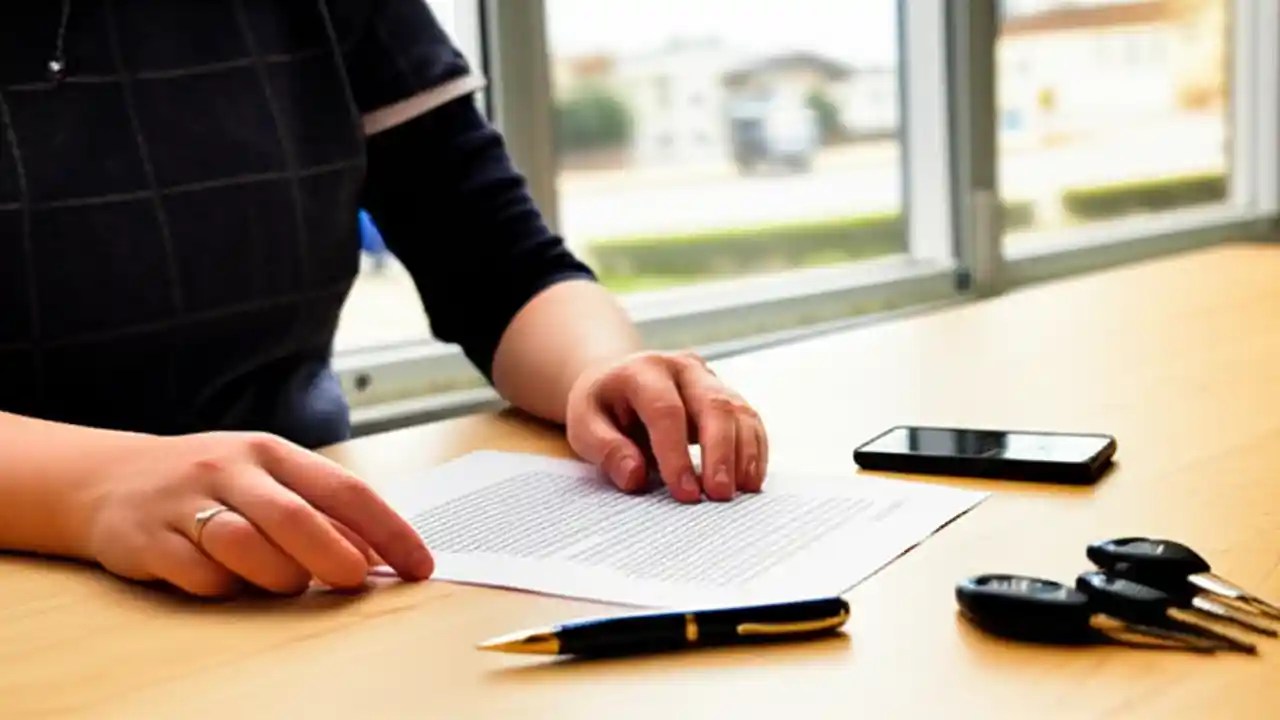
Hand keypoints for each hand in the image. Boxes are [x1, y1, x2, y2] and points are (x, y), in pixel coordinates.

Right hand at [79, 432, 433, 597]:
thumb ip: (318, 511)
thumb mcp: (267, 480)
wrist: (108, 479)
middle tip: (356, 581)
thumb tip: (378, 556)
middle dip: (334, 555)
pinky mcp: (149, 539)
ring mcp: (187, 502)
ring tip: (287, 582)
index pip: (344, 488)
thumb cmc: (212, 484)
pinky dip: (224, 587)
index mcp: (273, 452)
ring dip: (278, 575)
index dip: (388, 529)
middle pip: (295, 516)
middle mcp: (231, 470)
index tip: (421, 564)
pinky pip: (200, 574)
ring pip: (245, 546)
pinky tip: (229, 580)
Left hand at [566, 351, 768, 502]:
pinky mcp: (726, 395)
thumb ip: (605, 449)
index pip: (666, 410)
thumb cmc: (602, 407)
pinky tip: (751, 480)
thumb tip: (635, 476)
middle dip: (721, 453)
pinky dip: (754, 450)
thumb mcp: (584, 425)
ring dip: (744, 454)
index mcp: (642, 371)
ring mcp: (708, 379)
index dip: (676, 453)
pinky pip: (749, 419)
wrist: (619, 381)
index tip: (685, 493)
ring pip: (738, 410)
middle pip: (713, 404)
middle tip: (720, 495)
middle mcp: (682, 368)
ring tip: (741, 492)